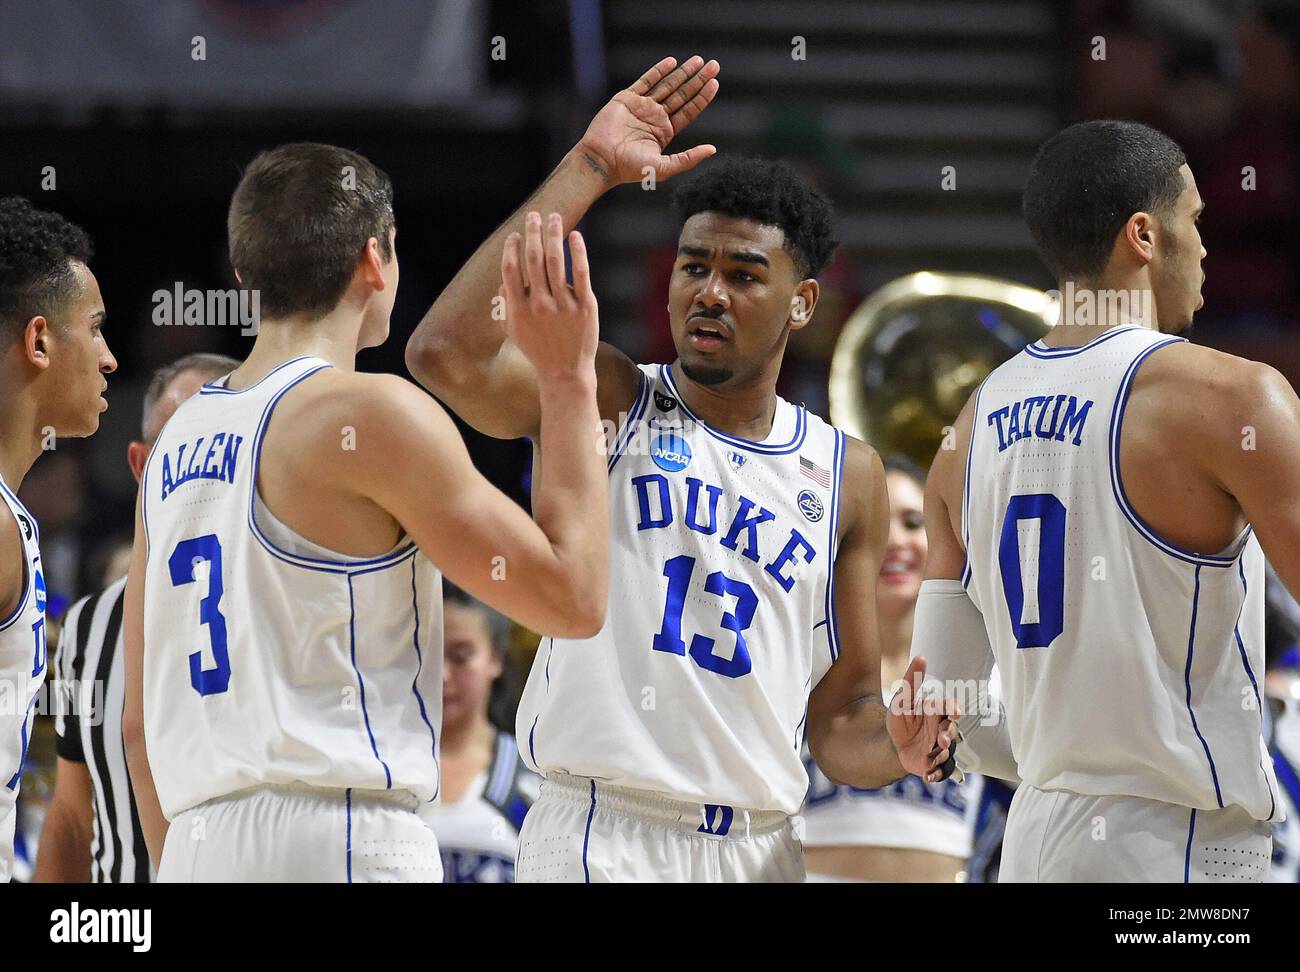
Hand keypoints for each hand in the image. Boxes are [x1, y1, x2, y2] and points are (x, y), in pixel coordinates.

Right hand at [499, 212, 597, 379]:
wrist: (565, 372)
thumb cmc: (538, 350)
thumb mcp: (514, 331)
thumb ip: (504, 306)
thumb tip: (502, 283)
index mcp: (519, 309)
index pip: (510, 270)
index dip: (511, 248)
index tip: (515, 235)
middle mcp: (539, 305)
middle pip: (533, 259)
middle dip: (532, 232)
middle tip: (533, 215)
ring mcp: (563, 305)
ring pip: (556, 261)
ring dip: (553, 234)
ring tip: (554, 218)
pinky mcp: (585, 306)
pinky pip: (581, 273)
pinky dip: (578, 252)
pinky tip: (575, 236)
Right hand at [577, 55, 719, 186]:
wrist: (601, 160)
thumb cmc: (630, 168)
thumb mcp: (664, 167)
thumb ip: (689, 158)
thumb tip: (712, 149)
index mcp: (665, 132)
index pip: (689, 110)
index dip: (702, 97)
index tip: (715, 83)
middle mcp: (656, 117)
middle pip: (682, 94)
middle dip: (698, 80)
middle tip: (713, 65)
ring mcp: (642, 106)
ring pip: (667, 85)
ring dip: (682, 72)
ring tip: (698, 60)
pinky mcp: (627, 98)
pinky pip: (645, 81)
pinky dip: (658, 71)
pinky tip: (672, 62)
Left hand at [886, 656, 960, 782]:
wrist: (892, 743)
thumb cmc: (901, 718)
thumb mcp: (902, 699)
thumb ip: (912, 680)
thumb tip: (921, 657)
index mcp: (936, 712)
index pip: (948, 708)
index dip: (953, 708)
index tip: (954, 710)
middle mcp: (941, 729)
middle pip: (951, 732)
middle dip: (948, 736)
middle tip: (940, 740)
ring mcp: (940, 748)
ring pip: (948, 753)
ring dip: (942, 757)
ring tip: (930, 759)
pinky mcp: (935, 764)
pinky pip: (943, 771)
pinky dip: (937, 774)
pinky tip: (927, 776)